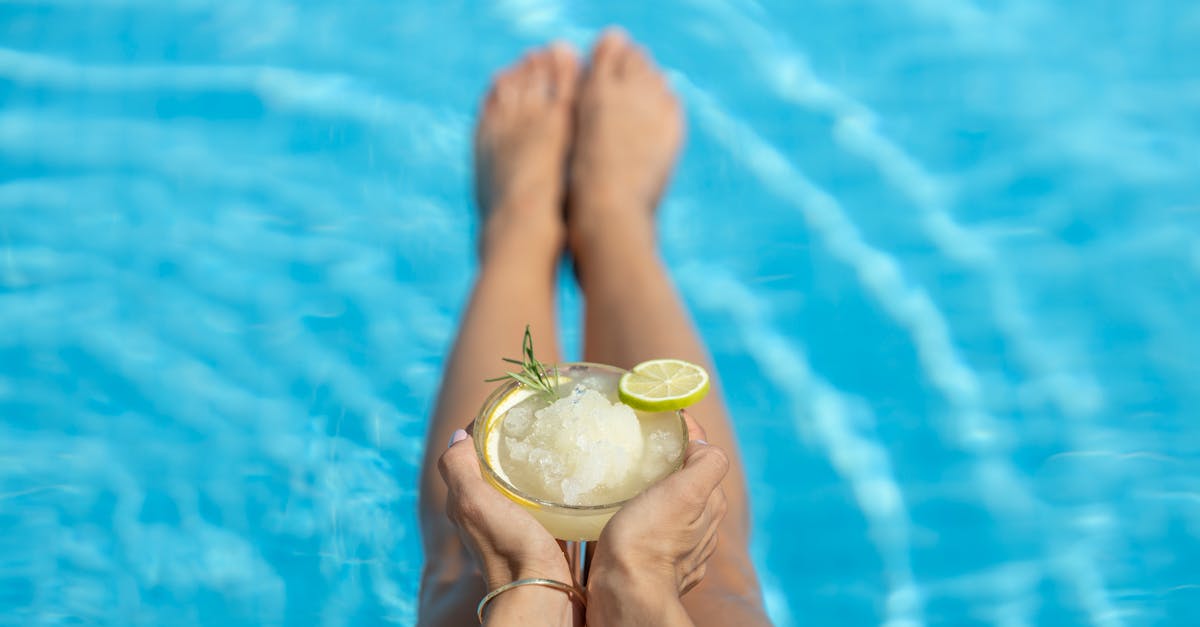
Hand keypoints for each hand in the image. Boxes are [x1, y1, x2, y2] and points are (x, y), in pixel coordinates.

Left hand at [439, 429, 577, 623]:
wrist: (542, 596)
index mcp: (469, 504)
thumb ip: (459, 469)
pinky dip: (558, 488)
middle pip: (501, 469)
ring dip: (539, 465)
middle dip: (516, 443)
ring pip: (527, 486)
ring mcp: (520, 526)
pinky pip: (551, 505)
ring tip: (562, 440)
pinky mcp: (547, 537)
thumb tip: (457, 434)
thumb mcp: (473, 502)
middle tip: (540, 419)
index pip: (473, 455)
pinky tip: (576, 476)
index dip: (486, 429)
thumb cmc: (507, 548)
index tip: (510, 407)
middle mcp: (491, 514)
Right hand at [587, 414, 728, 624]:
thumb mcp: (685, 491)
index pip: (703, 454)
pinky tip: (629, 514)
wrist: (625, 592)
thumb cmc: (650, 538)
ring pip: (674, 506)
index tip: (659, 416)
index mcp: (711, 503)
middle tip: (639, 443)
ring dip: (657, 489)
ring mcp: (683, 549)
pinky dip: (647, 516)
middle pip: (690, 479)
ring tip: (629, 475)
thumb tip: (703, 442)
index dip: (685, 432)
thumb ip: (706, 463)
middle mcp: (704, 527)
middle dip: (671, 460)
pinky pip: (657, 530)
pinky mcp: (660, 564)